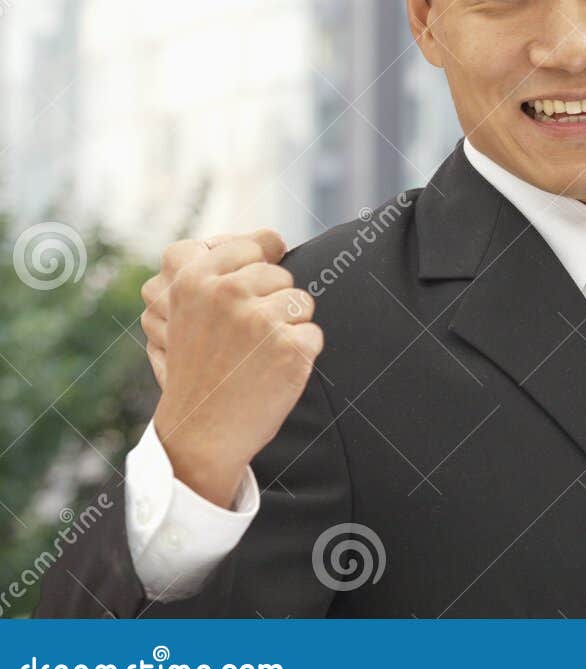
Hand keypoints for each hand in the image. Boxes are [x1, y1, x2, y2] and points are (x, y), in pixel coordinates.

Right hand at [142, 229, 320, 506]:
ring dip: (289, 327)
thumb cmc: (202, 365)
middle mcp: (226, 292)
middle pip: (280, 274)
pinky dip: (301, 354)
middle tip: (242, 340)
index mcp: (195, 278)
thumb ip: (220, 269)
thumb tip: (275, 238)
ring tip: (256, 355)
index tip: (245, 296)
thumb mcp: (187, 308)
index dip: (260, 267)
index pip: (255, 245)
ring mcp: (258, 319)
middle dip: (271, 303)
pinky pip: (314, 334)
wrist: (200, 431)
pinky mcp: (289, 346)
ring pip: (301, 302)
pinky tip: (272, 372)